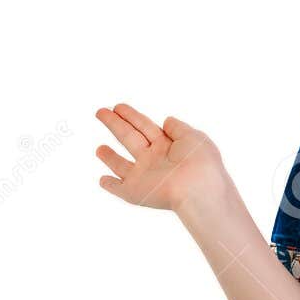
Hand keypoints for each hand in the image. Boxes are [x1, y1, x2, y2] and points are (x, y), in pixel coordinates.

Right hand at [94, 102, 227, 210]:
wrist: (198, 188)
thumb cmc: (200, 162)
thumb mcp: (193, 136)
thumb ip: (178, 127)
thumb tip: (167, 120)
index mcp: (168, 145)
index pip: (145, 126)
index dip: (131, 116)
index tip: (118, 107)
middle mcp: (154, 160)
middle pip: (130, 138)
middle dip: (115, 125)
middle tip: (101, 112)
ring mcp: (144, 176)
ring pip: (122, 165)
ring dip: (110, 157)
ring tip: (99, 149)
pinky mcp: (136, 192)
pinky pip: (119, 189)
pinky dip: (110, 185)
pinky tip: (102, 180)